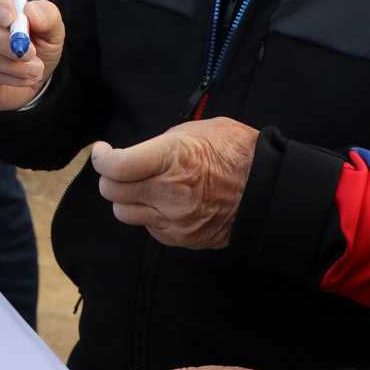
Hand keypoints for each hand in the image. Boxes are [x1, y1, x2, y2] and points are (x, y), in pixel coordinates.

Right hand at [0, 0, 62, 110]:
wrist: (31, 77)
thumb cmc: (38, 44)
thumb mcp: (52, 30)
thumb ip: (47, 17)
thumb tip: (31, 11)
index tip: (10, 18)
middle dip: (0, 40)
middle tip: (28, 53)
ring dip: (10, 64)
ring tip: (36, 68)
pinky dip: (7, 77)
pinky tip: (23, 77)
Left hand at [90, 117, 258, 248]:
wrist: (267, 190)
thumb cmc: (237, 152)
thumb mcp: (198, 131)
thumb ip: (163, 143)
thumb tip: (139, 153)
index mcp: (173, 158)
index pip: (117, 167)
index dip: (102, 158)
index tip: (103, 152)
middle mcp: (169, 192)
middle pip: (112, 191)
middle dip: (111, 177)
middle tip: (120, 167)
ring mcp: (173, 219)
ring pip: (124, 212)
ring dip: (126, 197)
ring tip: (141, 185)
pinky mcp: (179, 238)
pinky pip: (147, 227)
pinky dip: (148, 214)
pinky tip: (163, 201)